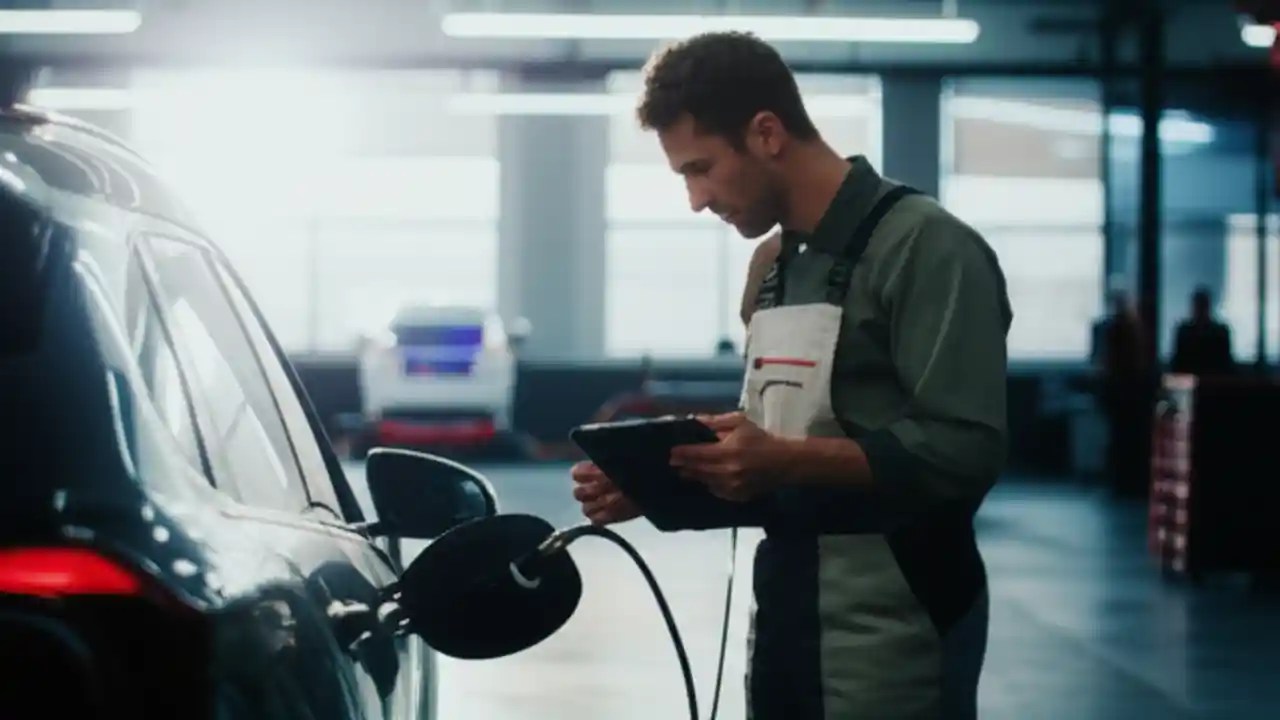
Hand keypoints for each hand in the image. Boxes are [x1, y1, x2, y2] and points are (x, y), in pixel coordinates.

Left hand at [570, 461, 640, 525]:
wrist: (662, 483)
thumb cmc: (647, 465)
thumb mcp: (628, 456)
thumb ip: (612, 459)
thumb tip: (601, 461)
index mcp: (601, 468)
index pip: (577, 473)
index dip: (580, 474)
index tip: (586, 473)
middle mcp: (600, 486)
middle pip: (579, 493)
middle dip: (584, 491)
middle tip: (592, 490)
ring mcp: (606, 503)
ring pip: (585, 509)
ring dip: (590, 506)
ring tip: (599, 503)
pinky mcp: (614, 517)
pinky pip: (597, 522)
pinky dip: (599, 519)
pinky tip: (604, 514)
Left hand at [671, 412, 788, 501]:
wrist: (784, 463)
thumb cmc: (761, 439)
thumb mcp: (740, 423)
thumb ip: (716, 422)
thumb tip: (695, 420)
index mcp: (728, 451)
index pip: (698, 453)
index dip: (683, 452)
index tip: (671, 451)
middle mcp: (728, 471)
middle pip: (698, 470)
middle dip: (684, 465)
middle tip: (671, 462)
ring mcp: (732, 487)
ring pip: (705, 482)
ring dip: (693, 476)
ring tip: (682, 471)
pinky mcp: (737, 497)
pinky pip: (716, 491)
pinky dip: (708, 485)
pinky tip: (702, 479)